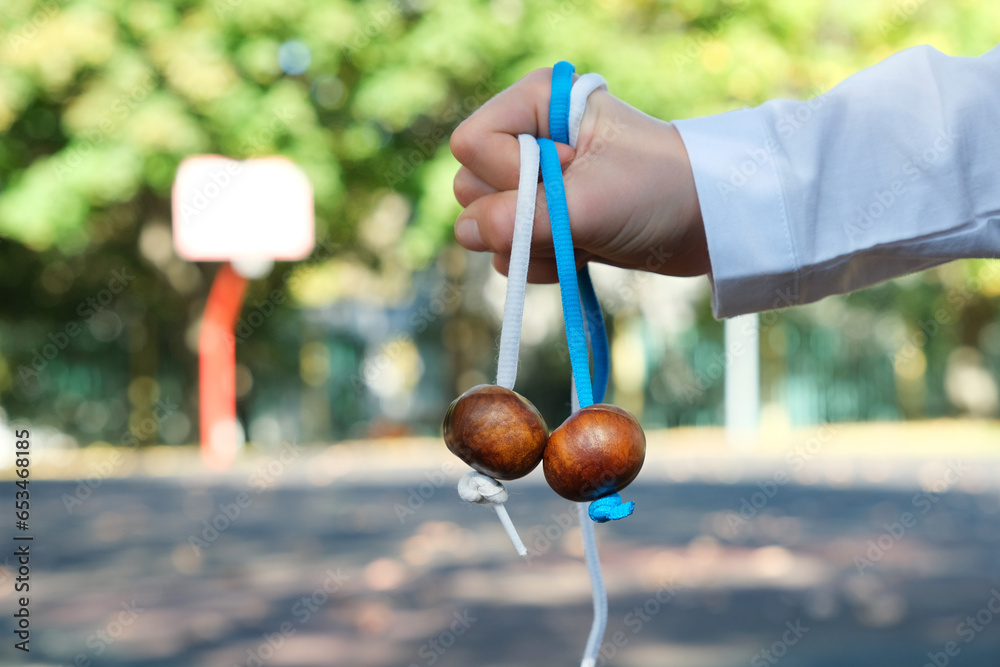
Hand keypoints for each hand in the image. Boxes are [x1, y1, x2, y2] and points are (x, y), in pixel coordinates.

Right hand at [450, 68, 707, 282]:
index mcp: (535, 105)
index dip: (509, 173)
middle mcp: (527, 137)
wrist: (706, 225)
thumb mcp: (590, 205)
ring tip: (586, 235)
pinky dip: (542, 263)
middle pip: (470, 188)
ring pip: (484, 227)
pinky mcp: (542, 220)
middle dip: (520, 217)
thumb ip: (523, 220)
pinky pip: (507, 251)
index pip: (472, 144)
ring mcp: (532, 182)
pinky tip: (583, 253)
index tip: (569, 171)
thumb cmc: (660, 192)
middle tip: (575, 212)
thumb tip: (464, 232)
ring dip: (533, 246)